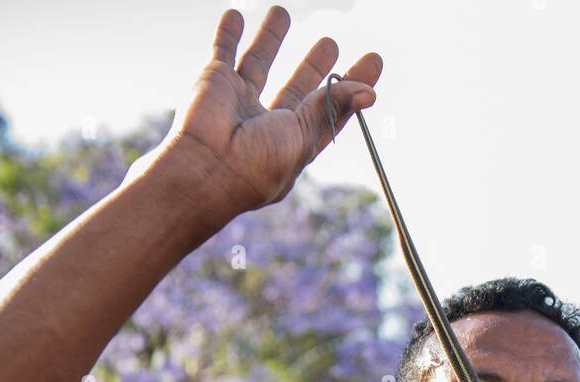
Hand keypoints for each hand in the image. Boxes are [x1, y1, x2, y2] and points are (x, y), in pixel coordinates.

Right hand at [163, 6, 381, 218]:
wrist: (207, 168)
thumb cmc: (258, 165)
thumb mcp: (304, 137)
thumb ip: (333, 107)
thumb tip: (370, 93)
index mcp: (293, 144)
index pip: (329, 111)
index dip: (352, 88)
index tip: (373, 61)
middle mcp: (267, 125)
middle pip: (296, 88)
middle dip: (314, 66)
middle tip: (331, 43)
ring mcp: (240, 103)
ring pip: (258, 62)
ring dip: (270, 38)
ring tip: (282, 12)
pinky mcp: (215, 83)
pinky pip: (223, 51)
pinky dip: (229, 33)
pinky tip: (236, 15)